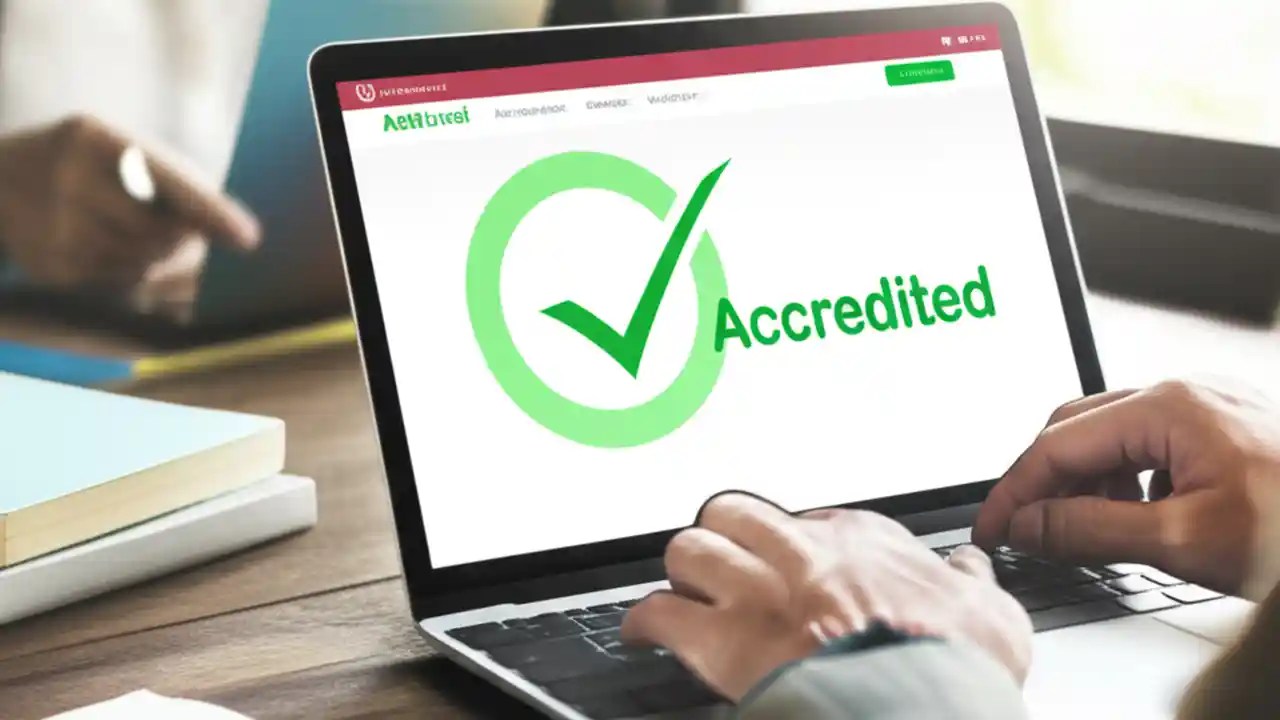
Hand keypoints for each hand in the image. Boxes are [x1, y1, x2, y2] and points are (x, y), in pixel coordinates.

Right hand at [0, 115, 258, 292]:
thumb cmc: (85, 162)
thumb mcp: (117, 148)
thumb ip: (172, 181)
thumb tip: (230, 234)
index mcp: (96, 139)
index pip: (168, 180)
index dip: (212, 214)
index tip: (249, 238)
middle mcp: (72, 182)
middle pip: (163, 233)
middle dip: (179, 236)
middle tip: (171, 224)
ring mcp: (58, 230)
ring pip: (145, 263)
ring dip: (154, 255)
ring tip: (123, 227)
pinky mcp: (55, 270)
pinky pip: (122, 283)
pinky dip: (129, 270)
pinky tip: (103, 246)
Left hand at [621, 492, 1031, 701]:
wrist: (917, 712)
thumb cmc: (951, 667)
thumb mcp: (990, 614)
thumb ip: (973, 583)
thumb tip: (970, 570)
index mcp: (861, 542)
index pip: (809, 517)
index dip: (792, 541)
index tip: (791, 558)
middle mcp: (801, 554)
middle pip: (733, 513)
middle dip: (723, 533)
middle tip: (723, 556)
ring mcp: (758, 594)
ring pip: (690, 550)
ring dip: (685, 571)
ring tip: (686, 587)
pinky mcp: (723, 641)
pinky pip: (659, 614)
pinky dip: (645, 623)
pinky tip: (644, 632)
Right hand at [974, 380, 1279, 597]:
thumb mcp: (1182, 540)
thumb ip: (1090, 529)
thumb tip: (1028, 525)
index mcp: (1166, 407)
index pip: (1056, 444)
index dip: (1015, 491)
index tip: (992, 529)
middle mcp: (1181, 391)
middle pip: (1076, 428)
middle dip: (1045, 482)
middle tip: (1030, 531)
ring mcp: (1204, 404)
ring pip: (1110, 433)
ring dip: (1086, 482)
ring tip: (1089, 530)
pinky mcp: (1222, 423)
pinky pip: (1148, 441)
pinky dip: (1125, 478)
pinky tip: (1138, 514)